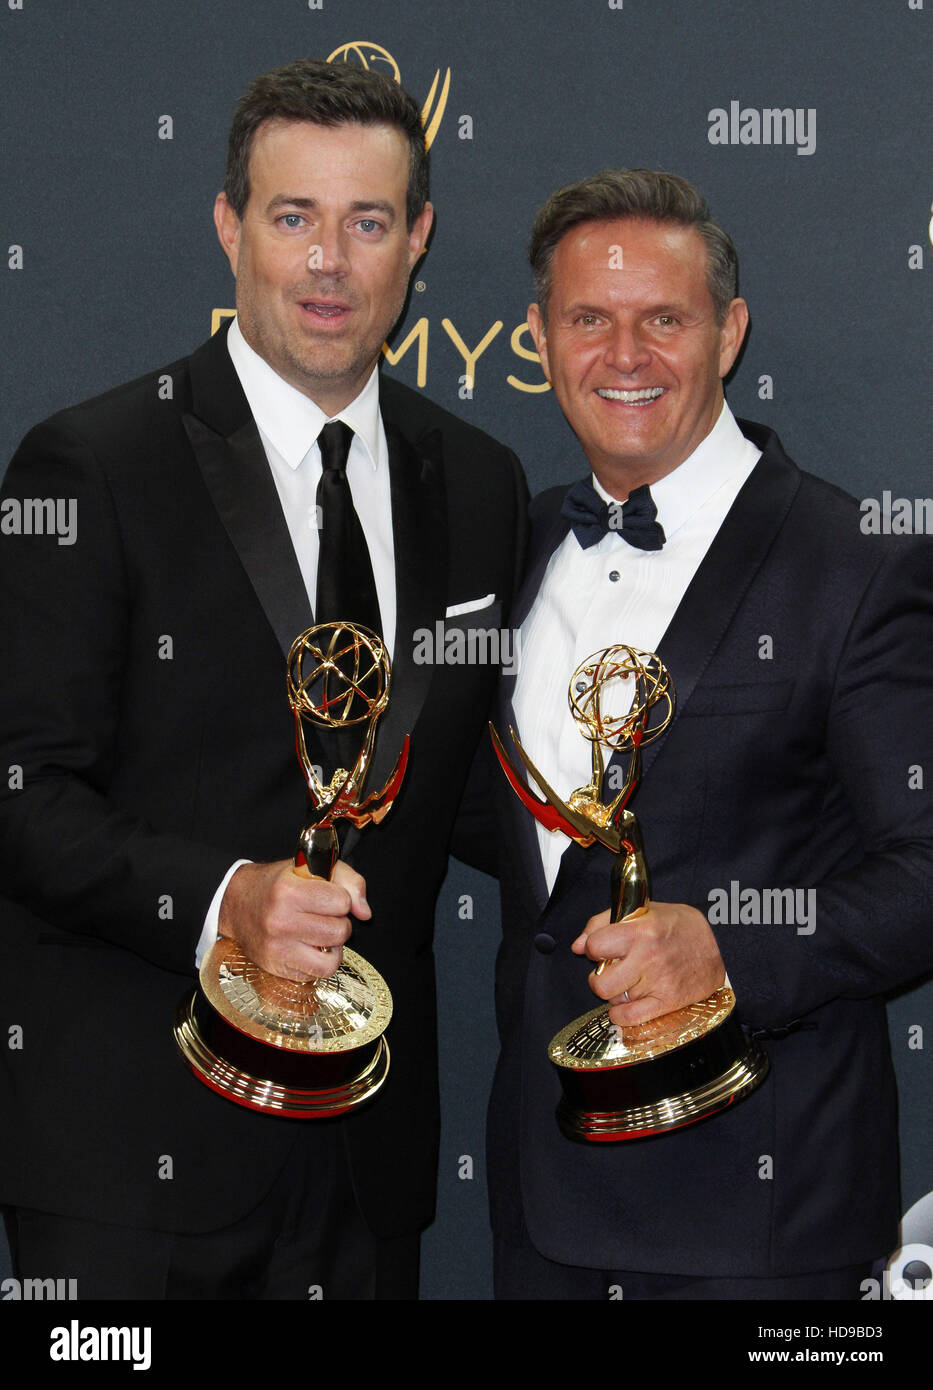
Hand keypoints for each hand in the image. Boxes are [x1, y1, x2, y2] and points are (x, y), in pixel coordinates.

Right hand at [218, 859, 369, 981]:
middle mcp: (280, 921)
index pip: (342, 902)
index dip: (340, 898)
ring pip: (331, 960)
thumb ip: (349, 881)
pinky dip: (318, 963)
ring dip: (332, 947)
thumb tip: (365, 913)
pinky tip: (307, 948)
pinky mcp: (275, 967)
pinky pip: (315, 975)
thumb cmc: (278, 884)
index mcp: (289, 890)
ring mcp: (277, 947)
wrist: (236, 903)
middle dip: (338, 923)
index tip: (327, 896)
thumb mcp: (313, 868)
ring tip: (320, 935)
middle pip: (339, 931)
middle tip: (323, 916)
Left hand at [572, 901, 725, 1025]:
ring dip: (615, 993)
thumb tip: (577, 945)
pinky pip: (629, 1018)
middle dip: (599, 977)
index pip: (594, 945)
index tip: (601, 948)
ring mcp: (658, 983)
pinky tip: (627, 1002)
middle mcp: (648, 958)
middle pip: (599, 983)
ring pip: (614, 999)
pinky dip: (621, 1014)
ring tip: (628, 981)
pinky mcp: (667, 1002)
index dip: (593, 947)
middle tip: (610, 970)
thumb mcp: (643, 911)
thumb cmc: (680, 925)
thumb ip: (604, 922)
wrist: (722, 945)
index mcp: (641, 930)